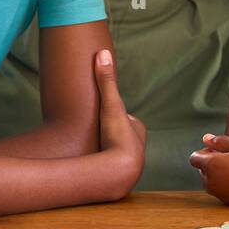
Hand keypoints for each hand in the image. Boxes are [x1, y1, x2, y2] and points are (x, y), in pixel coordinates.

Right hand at [95, 49, 146, 185]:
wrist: (119, 172)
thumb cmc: (117, 136)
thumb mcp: (110, 104)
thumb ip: (105, 80)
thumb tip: (103, 52)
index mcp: (137, 129)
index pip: (121, 117)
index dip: (109, 114)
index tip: (99, 114)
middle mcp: (137, 146)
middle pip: (118, 135)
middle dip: (107, 134)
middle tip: (94, 133)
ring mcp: (129, 162)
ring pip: (112, 151)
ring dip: (103, 151)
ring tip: (91, 151)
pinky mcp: (119, 177)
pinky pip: (107, 167)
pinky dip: (100, 165)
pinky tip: (92, 168)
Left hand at [189, 134, 228, 205]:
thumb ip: (221, 141)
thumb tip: (206, 138)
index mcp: (212, 165)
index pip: (194, 158)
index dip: (204, 152)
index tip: (217, 149)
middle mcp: (211, 181)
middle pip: (202, 170)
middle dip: (212, 163)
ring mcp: (218, 193)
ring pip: (211, 181)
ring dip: (218, 174)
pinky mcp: (227, 202)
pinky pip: (220, 190)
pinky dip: (226, 184)